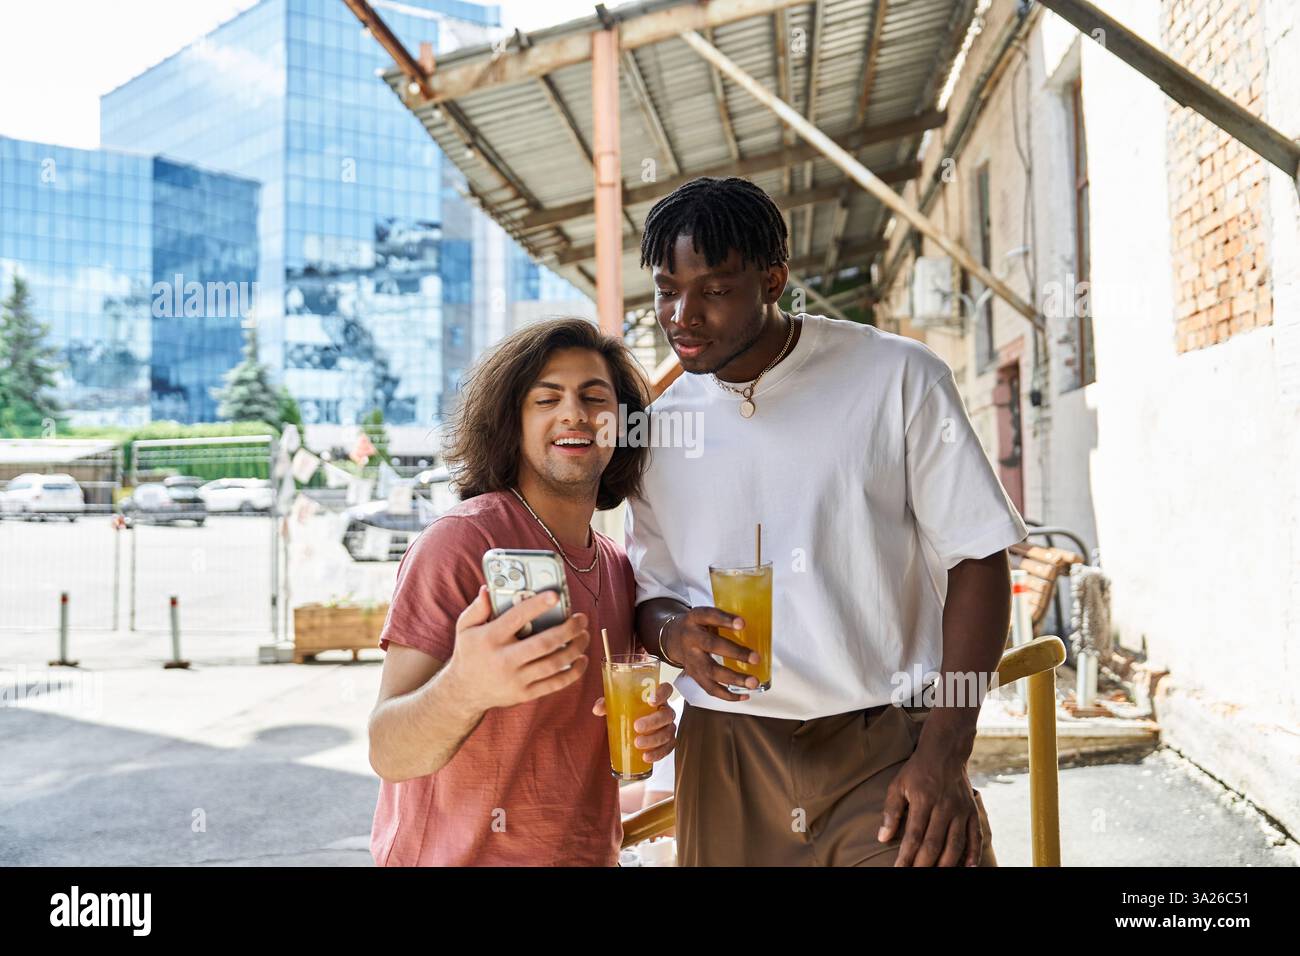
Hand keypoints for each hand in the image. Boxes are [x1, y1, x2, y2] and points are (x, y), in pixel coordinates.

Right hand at [443, 585, 589, 712]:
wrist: (464, 692)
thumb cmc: (469, 653)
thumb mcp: (465, 628)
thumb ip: (478, 608)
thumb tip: (488, 590)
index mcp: (490, 639)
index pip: (517, 618)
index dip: (537, 605)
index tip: (556, 595)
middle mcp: (504, 660)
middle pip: (543, 643)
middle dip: (568, 630)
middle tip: (581, 619)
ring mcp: (516, 679)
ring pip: (553, 664)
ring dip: (575, 649)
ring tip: (585, 635)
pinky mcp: (525, 694)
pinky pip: (555, 684)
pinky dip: (573, 672)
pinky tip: (582, 659)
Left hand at [592, 682, 676, 761]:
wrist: (630, 726)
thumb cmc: (626, 711)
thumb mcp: (616, 704)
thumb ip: (607, 703)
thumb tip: (597, 709)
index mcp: (656, 697)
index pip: (667, 689)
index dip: (662, 693)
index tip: (650, 701)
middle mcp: (665, 711)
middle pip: (667, 714)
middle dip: (653, 721)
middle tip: (637, 727)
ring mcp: (668, 727)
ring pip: (668, 733)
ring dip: (654, 740)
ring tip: (637, 744)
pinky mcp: (668, 743)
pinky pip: (668, 748)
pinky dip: (658, 754)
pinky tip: (646, 757)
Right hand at [662, 606, 758, 701]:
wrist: (672, 639)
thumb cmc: (697, 626)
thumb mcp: (705, 616)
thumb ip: (723, 619)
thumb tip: (757, 626)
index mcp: (694, 619)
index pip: (709, 616)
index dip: (725, 620)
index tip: (742, 623)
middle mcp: (691, 638)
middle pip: (711, 646)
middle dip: (735, 653)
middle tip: (756, 658)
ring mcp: (691, 659)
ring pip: (711, 671)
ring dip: (734, 679)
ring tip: (753, 682)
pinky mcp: (694, 675)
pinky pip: (710, 688)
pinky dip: (728, 694)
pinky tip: (744, 695)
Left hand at [877, 744, 981, 866]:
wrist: (945, 752)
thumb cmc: (917, 771)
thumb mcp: (898, 785)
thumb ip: (891, 811)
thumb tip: (883, 838)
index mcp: (923, 800)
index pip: (914, 835)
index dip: (906, 856)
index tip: (899, 869)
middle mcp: (944, 807)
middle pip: (934, 843)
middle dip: (924, 864)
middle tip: (916, 876)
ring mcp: (960, 810)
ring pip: (955, 844)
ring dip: (946, 864)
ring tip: (936, 875)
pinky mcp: (972, 811)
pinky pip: (975, 836)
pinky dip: (973, 854)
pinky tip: (968, 868)